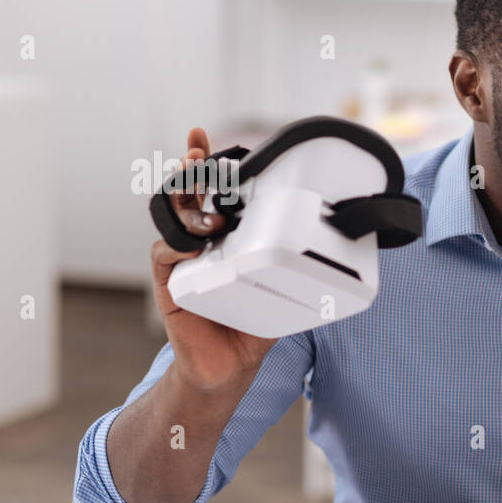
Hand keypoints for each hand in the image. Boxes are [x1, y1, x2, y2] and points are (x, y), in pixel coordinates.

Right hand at [150, 127, 276, 390]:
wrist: (230, 367)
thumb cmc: (255, 325)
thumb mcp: (282, 288)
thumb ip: (296, 266)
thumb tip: (337, 250)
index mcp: (223, 237)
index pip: (209, 192)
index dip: (204, 163)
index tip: (201, 135)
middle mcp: (198, 243)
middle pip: (185, 195)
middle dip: (188, 171)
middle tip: (195, 155)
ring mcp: (181, 262)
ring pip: (171, 219)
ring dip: (184, 204)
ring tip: (205, 203)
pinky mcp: (170, 285)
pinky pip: (164, 255)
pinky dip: (176, 246)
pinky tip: (193, 245)